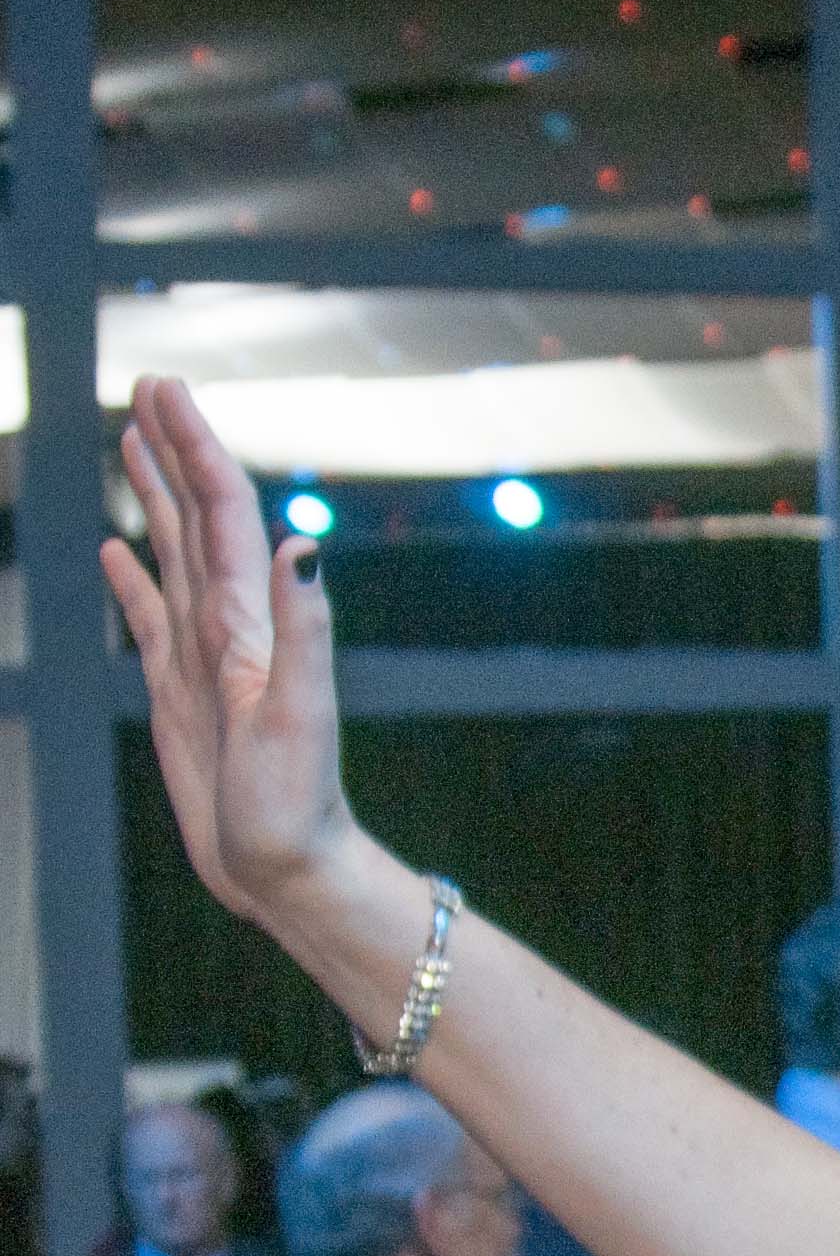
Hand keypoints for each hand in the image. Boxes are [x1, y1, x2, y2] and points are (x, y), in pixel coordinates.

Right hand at [100, 375, 356, 931]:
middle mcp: (230, 629)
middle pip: (198, 517)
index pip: (224, 513)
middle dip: (174, 449)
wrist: (290, 870)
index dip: (195, 448)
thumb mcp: (299, 713)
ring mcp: (204, 659)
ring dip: (157, 497)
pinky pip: (152, 619)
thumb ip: (306, 628)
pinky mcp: (183, 695)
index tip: (165, 389)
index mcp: (250, 622)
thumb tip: (306, 542)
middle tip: (150, 385)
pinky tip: (118, 551)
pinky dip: (134, 579)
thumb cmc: (296, 804)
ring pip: (174, 555)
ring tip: (132, 440)